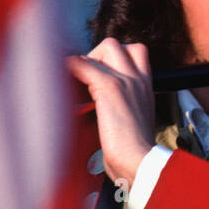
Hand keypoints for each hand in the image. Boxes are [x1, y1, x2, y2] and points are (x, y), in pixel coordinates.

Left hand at [66, 39, 156, 189]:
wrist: (139, 163)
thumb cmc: (132, 153)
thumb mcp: (131, 122)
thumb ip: (119, 106)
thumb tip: (95, 102)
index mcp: (145, 87)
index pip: (134, 53)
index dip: (111, 58)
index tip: (95, 75)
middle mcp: (138, 79)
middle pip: (118, 45)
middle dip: (96, 54)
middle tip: (84, 78)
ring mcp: (126, 81)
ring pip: (105, 48)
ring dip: (86, 61)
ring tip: (76, 83)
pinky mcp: (110, 88)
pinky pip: (85, 65)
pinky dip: (70, 67)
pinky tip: (63, 78)